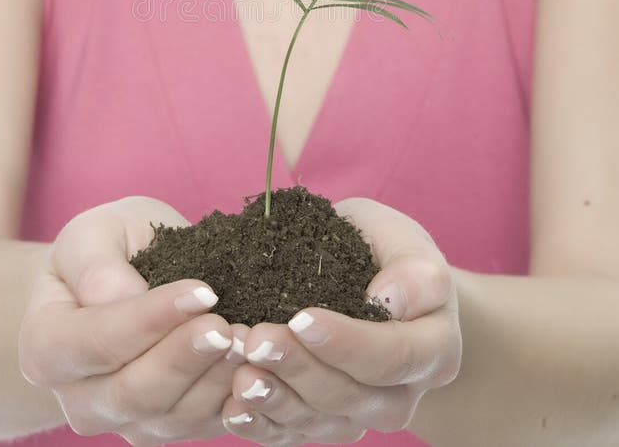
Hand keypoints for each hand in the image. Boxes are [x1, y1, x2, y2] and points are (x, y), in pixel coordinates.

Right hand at [18, 196, 249, 444]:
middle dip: (185, 358)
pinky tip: (254, 366)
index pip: (97, 342)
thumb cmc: (105, 250)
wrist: (119, 278)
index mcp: (45, 345)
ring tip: (248, 341)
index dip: (150, 320)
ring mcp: (120, 420)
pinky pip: (197, 427)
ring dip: (213, 382)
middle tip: (227, 326)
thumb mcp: (93, 233)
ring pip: (168, 418)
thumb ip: (97, 263)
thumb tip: (122, 295)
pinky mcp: (162, 427)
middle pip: (132, 393)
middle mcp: (77, 397)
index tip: (203, 291)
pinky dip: (228, 400)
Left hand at [221, 197, 460, 444]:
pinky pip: (299, 436)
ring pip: (324, 422)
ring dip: (278, 401)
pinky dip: (265, 426)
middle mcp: (404, 392)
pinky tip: (233, 409)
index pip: (394, 355)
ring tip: (239, 375)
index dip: (346, 342)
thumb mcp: (402, 239)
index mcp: (434, 347)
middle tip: (256, 339)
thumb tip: (390, 299)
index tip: (301, 318)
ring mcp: (366, 414)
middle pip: (355, 396)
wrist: (377, 282)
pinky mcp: (329, 422)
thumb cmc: (387, 252)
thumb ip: (412, 267)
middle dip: (300, 369)